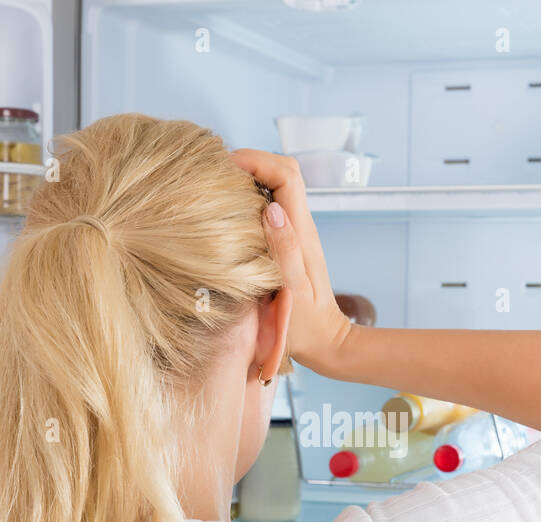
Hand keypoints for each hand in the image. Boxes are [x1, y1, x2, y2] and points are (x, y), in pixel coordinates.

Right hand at [230, 149, 352, 371]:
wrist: (324, 342)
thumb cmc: (305, 326)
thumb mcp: (292, 292)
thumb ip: (284, 251)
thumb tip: (273, 208)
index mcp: (302, 232)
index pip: (286, 174)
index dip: (256, 160)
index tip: (224, 166)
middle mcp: (300, 225)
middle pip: (283, 170)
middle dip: (251, 161)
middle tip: (215, 171)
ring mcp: (295, 232)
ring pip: (276, 186)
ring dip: (249, 177)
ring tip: (216, 186)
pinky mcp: (287, 242)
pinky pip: (270, 205)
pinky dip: (249, 198)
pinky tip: (227, 211)